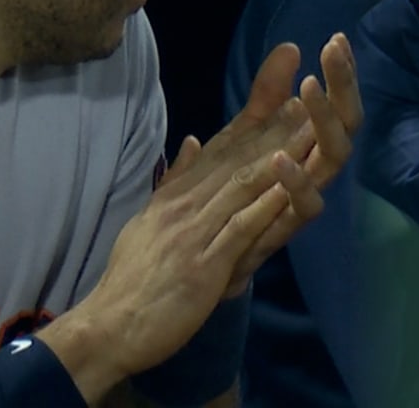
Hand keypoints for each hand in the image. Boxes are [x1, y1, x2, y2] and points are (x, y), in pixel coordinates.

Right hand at [75, 101, 322, 378]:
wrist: (107, 326)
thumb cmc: (131, 281)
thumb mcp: (150, 220)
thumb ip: (176, 181)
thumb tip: (195, 141)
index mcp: (176, 195)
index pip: (220, 149)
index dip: (254, 119)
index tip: (284, 93)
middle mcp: (185, 205)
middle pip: (237, 158)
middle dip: (276, 127)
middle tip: (310, 98)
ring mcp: (194, 232)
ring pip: (242, 185)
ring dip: (280, 157)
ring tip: (310, 130)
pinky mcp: (203, 265)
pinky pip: (239, 229)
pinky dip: (265, 207)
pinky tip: (289, 188)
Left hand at [221, 33, 363, 292]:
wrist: (192, 267)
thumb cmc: (224, 197)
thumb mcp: (242, 136)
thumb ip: (267, 97)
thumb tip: (291, 47)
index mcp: (304, 149)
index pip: (334, 106)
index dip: (340, 76)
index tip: (336, 40)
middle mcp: (311, 173)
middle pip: (345, 127)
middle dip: (343, 88)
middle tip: (335, 52)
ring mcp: (300, 202)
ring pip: (332, 161)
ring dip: (323, 123)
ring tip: (310, 90)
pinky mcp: (282, 230)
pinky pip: (305, 208)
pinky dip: (296, 182)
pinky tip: (281, 156)